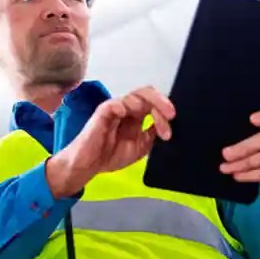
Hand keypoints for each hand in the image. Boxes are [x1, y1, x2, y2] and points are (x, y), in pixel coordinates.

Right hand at [46, 86, 174, 197]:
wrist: (88, 165)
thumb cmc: (109, 155)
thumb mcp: (141, 147)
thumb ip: (152, 134)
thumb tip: (167, 125)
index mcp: (135, 116)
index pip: (154, 103)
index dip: (165, 112)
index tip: (169, 131)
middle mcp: (126, 109)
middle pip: (147, 93)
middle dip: (162, 102)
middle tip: (171, 114)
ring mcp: (114, 109)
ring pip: (135, 96)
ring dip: (149, 107)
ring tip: (156, 124)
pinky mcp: (102, 114)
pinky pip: (114, 104)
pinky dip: (123, 106)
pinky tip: (127, 113)